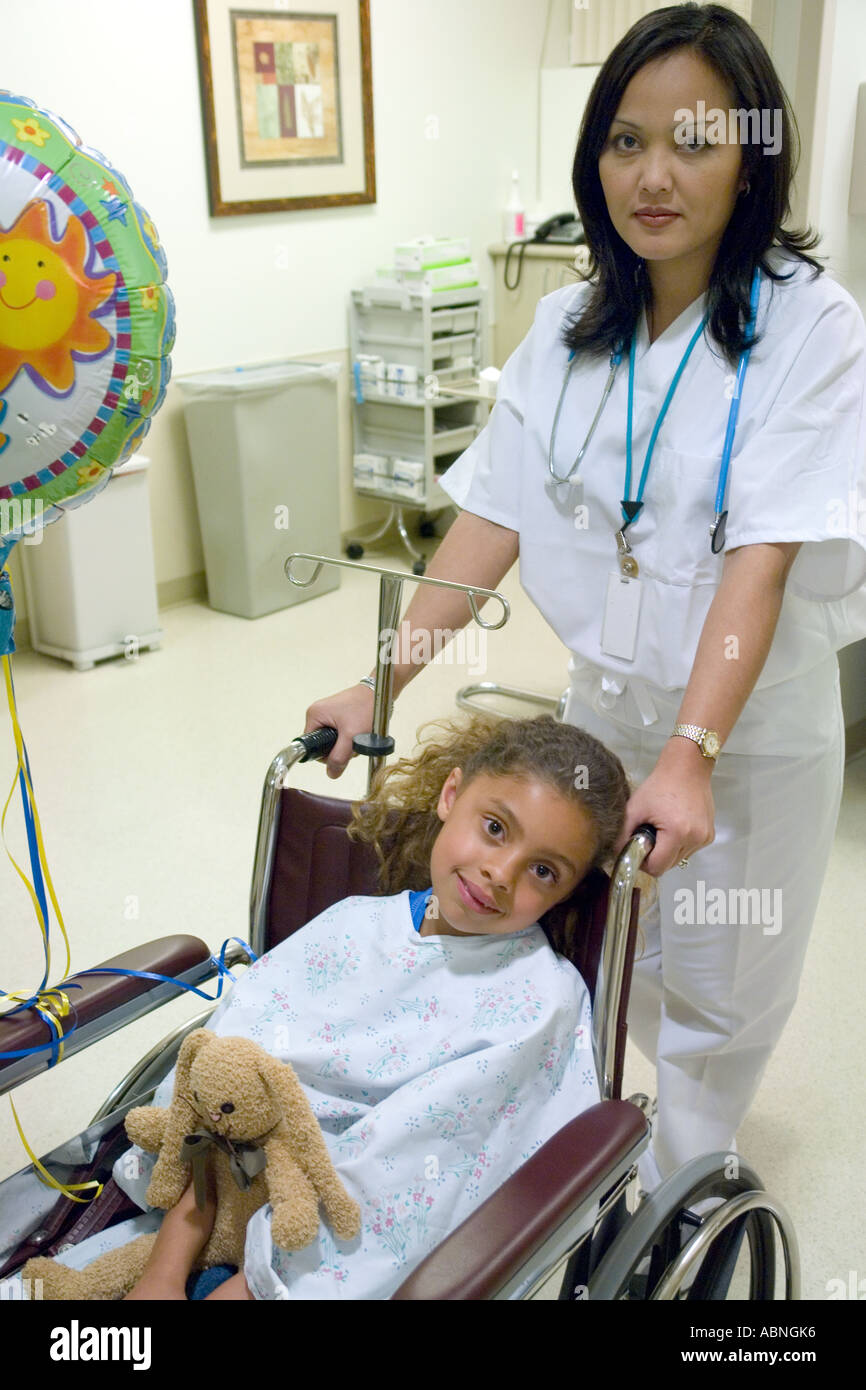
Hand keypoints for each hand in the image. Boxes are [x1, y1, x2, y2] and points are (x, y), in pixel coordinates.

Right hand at [304, 683, 375, 778]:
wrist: (380, 694)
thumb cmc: (366, 708)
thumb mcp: (352, 736)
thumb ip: (340, 756)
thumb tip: (331, 774)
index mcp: (314, 715)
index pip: (310, 746)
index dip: (324, 755)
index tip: (338, 753)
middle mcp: (317, 714)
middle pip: (321, 745)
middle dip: (337, 750)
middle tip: (352, 743)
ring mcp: (327, 715)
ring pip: (331, 742)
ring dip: (345, 745)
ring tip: (357, 736)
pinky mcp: (336, 716)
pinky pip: (338, 735)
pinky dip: (348, 739)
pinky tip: (358, 734)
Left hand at [614, 740, 715, 876]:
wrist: (687, 768)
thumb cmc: (659, 785)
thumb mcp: (635, 808)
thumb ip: (622, 834)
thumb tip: (616, 854)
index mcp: (677, 833)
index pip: (657, 868)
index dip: (644, 862)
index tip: (639, 848)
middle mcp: (695, 838)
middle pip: (669, 866)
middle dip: (656, 855)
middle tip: (649, 835)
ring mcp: (705, 838)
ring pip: (679, 860)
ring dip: (668, 850)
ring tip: (662, 828)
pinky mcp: (709, 835)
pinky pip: (689, 850)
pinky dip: (680, 844)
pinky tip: (675, 825)